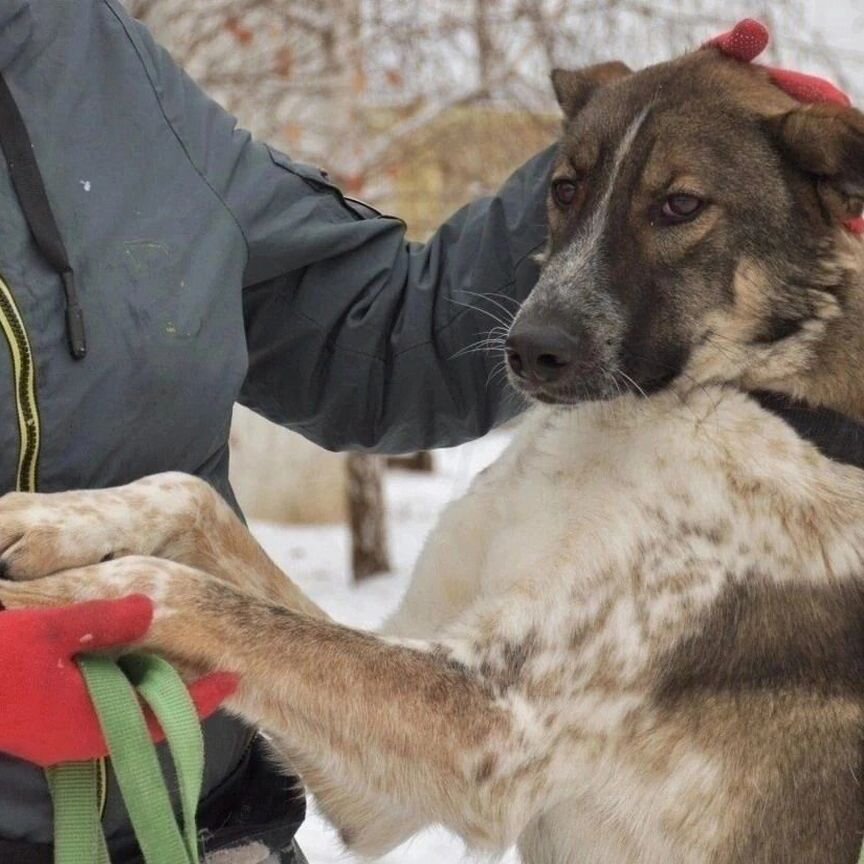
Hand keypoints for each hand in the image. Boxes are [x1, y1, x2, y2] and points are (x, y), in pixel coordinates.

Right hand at [0, 595, 236, 766]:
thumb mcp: (43, 632)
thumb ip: (100, 621)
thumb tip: (150, 609)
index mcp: (85, 720)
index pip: (160, 716)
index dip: (199, 698)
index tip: (231, 678)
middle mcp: (75, 737)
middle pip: (144, 720)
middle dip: (176, 696)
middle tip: (207, 667)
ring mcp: (56, 735)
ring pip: (118, 716)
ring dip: (145, 692)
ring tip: (170, 661)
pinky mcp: (40, 725)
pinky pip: (93, 711)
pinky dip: (114, 690)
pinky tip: (114, 662)